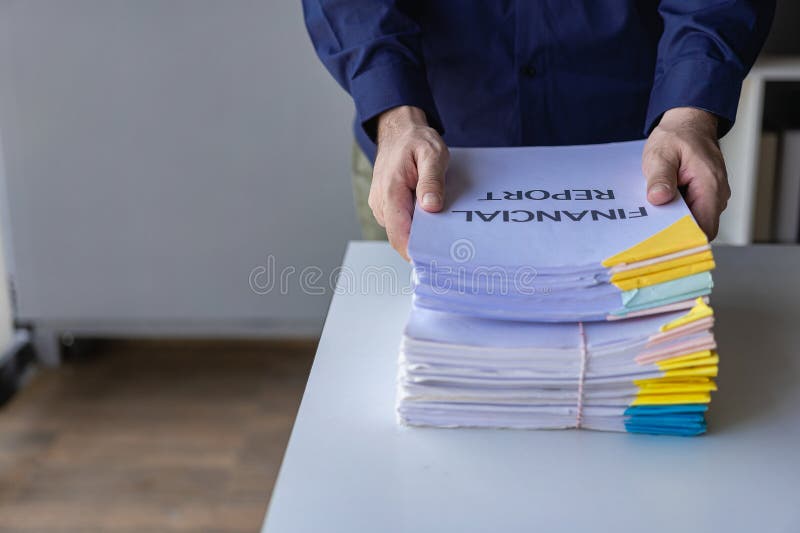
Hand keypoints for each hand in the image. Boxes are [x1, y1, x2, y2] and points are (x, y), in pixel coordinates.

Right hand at [371, 105, 448, 259]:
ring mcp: (382, 206)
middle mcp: (381, 204)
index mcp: (390, 193)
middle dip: (423, 246)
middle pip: (401, 238)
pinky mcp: (387, 206)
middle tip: (449, 252)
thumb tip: (431, 207)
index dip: (415, 253)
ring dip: (421, 234)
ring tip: (444, 232)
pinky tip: (433, 219)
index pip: (399, 236)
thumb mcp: (431, 155)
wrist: (399, 131)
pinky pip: (402, 223)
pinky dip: (417, 224)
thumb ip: (431, 181)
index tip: (435, 262)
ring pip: (402, 231)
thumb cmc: (415, 141)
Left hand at [643, 107, 729, 239]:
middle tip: (647, 236)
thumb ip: (661, 177)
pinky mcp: (702, 198)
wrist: (689, 125)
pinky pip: (688, 214)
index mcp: (710, 186)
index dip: (685, 241)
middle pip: (697, 230)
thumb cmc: (678, 137)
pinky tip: (655, 210)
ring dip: (671, 224)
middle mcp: (716, 196)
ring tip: (648, 221)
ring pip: (692, 223)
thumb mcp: (662, 153)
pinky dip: (672, 214)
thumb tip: (659, 198)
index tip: (663, 246)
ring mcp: (711, 198)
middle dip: (673, 235)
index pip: (705, 229)